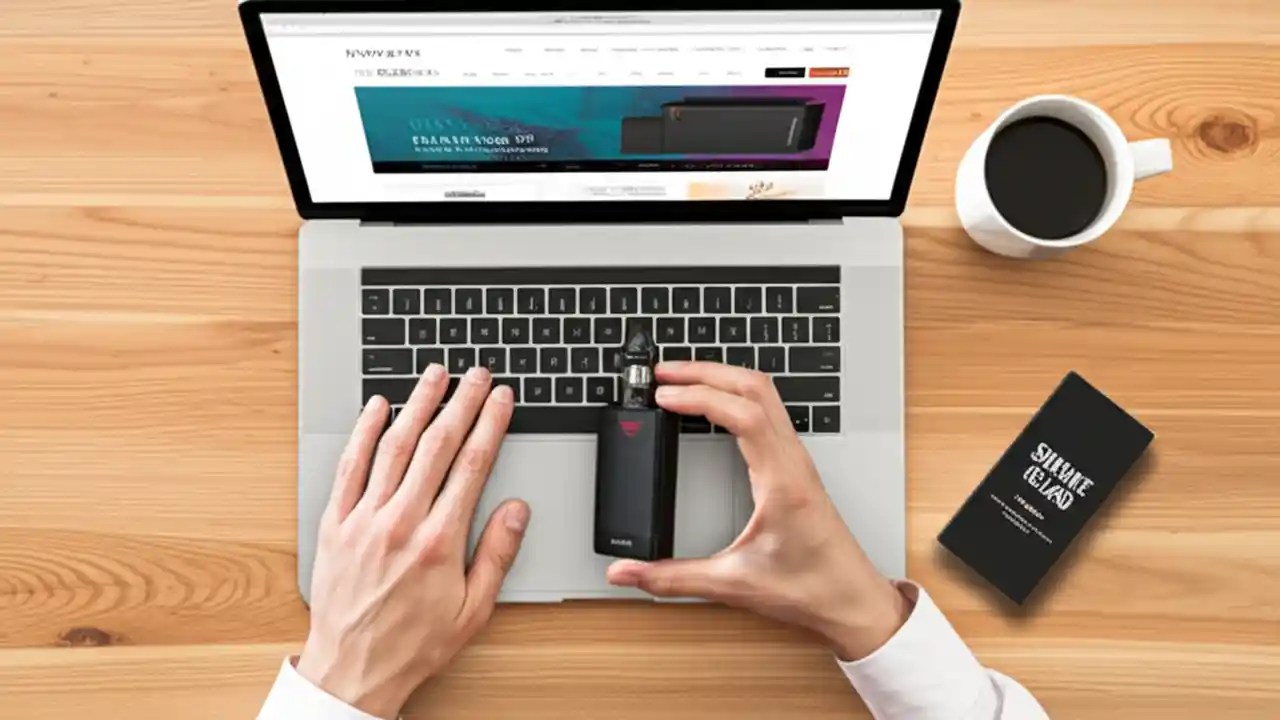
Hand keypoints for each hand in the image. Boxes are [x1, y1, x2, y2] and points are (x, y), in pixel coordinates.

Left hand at [296, 365, 529, 718]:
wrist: (354, 669)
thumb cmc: (414, 644)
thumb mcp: (473, 610)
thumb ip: (497, 555)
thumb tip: (516, 510)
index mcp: (439, 542)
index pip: (472, 465)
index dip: (490, 424)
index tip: (500, 399)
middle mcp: (400, 522)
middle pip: (437, 445)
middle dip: (460, 402)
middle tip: (475, 375)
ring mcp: (364, 519)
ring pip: (393, 446)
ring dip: (417, 405)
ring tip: (434, 376)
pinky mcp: (336, 524)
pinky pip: (350, 468)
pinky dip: (363, 433)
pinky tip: (378, 408)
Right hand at [606, 362, 910, 660]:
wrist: (852, 603)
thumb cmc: (810, 589)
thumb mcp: (732, 585)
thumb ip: (672, 578)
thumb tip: (627, 572)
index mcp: (782, 481)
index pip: (743, 414)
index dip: (700, 396)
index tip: (664, 395)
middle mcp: (793, 461)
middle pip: (755, 387)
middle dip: (706, 371)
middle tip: (664, 372)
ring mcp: (797, 460)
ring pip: (765, 394)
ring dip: (723, 377)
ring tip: (683, 379)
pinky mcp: (796, 466)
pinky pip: (769, 411)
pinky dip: (736, 394)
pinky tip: (714, 405)